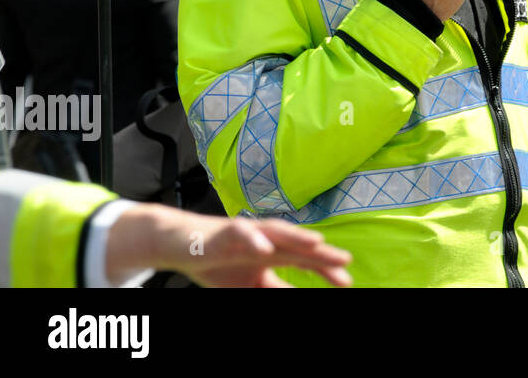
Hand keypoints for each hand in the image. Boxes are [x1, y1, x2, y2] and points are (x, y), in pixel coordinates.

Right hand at [107, 204, 352, 287]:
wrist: (181, 245)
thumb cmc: (219, 262)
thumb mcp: (250, 283)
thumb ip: (273, 288)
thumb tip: (295, 296)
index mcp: (274, 252)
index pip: (304, 260)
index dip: (325, 269)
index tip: (347, 282)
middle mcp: (266, 239)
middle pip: (297, 244)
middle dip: (321, 252)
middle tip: (345, 260)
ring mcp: (247, 232)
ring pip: (276, 231)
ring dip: (296, 236)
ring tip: (317, 243)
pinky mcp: (224, 231)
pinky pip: (241, 232)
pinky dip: (254, 239)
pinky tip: (266, 249)